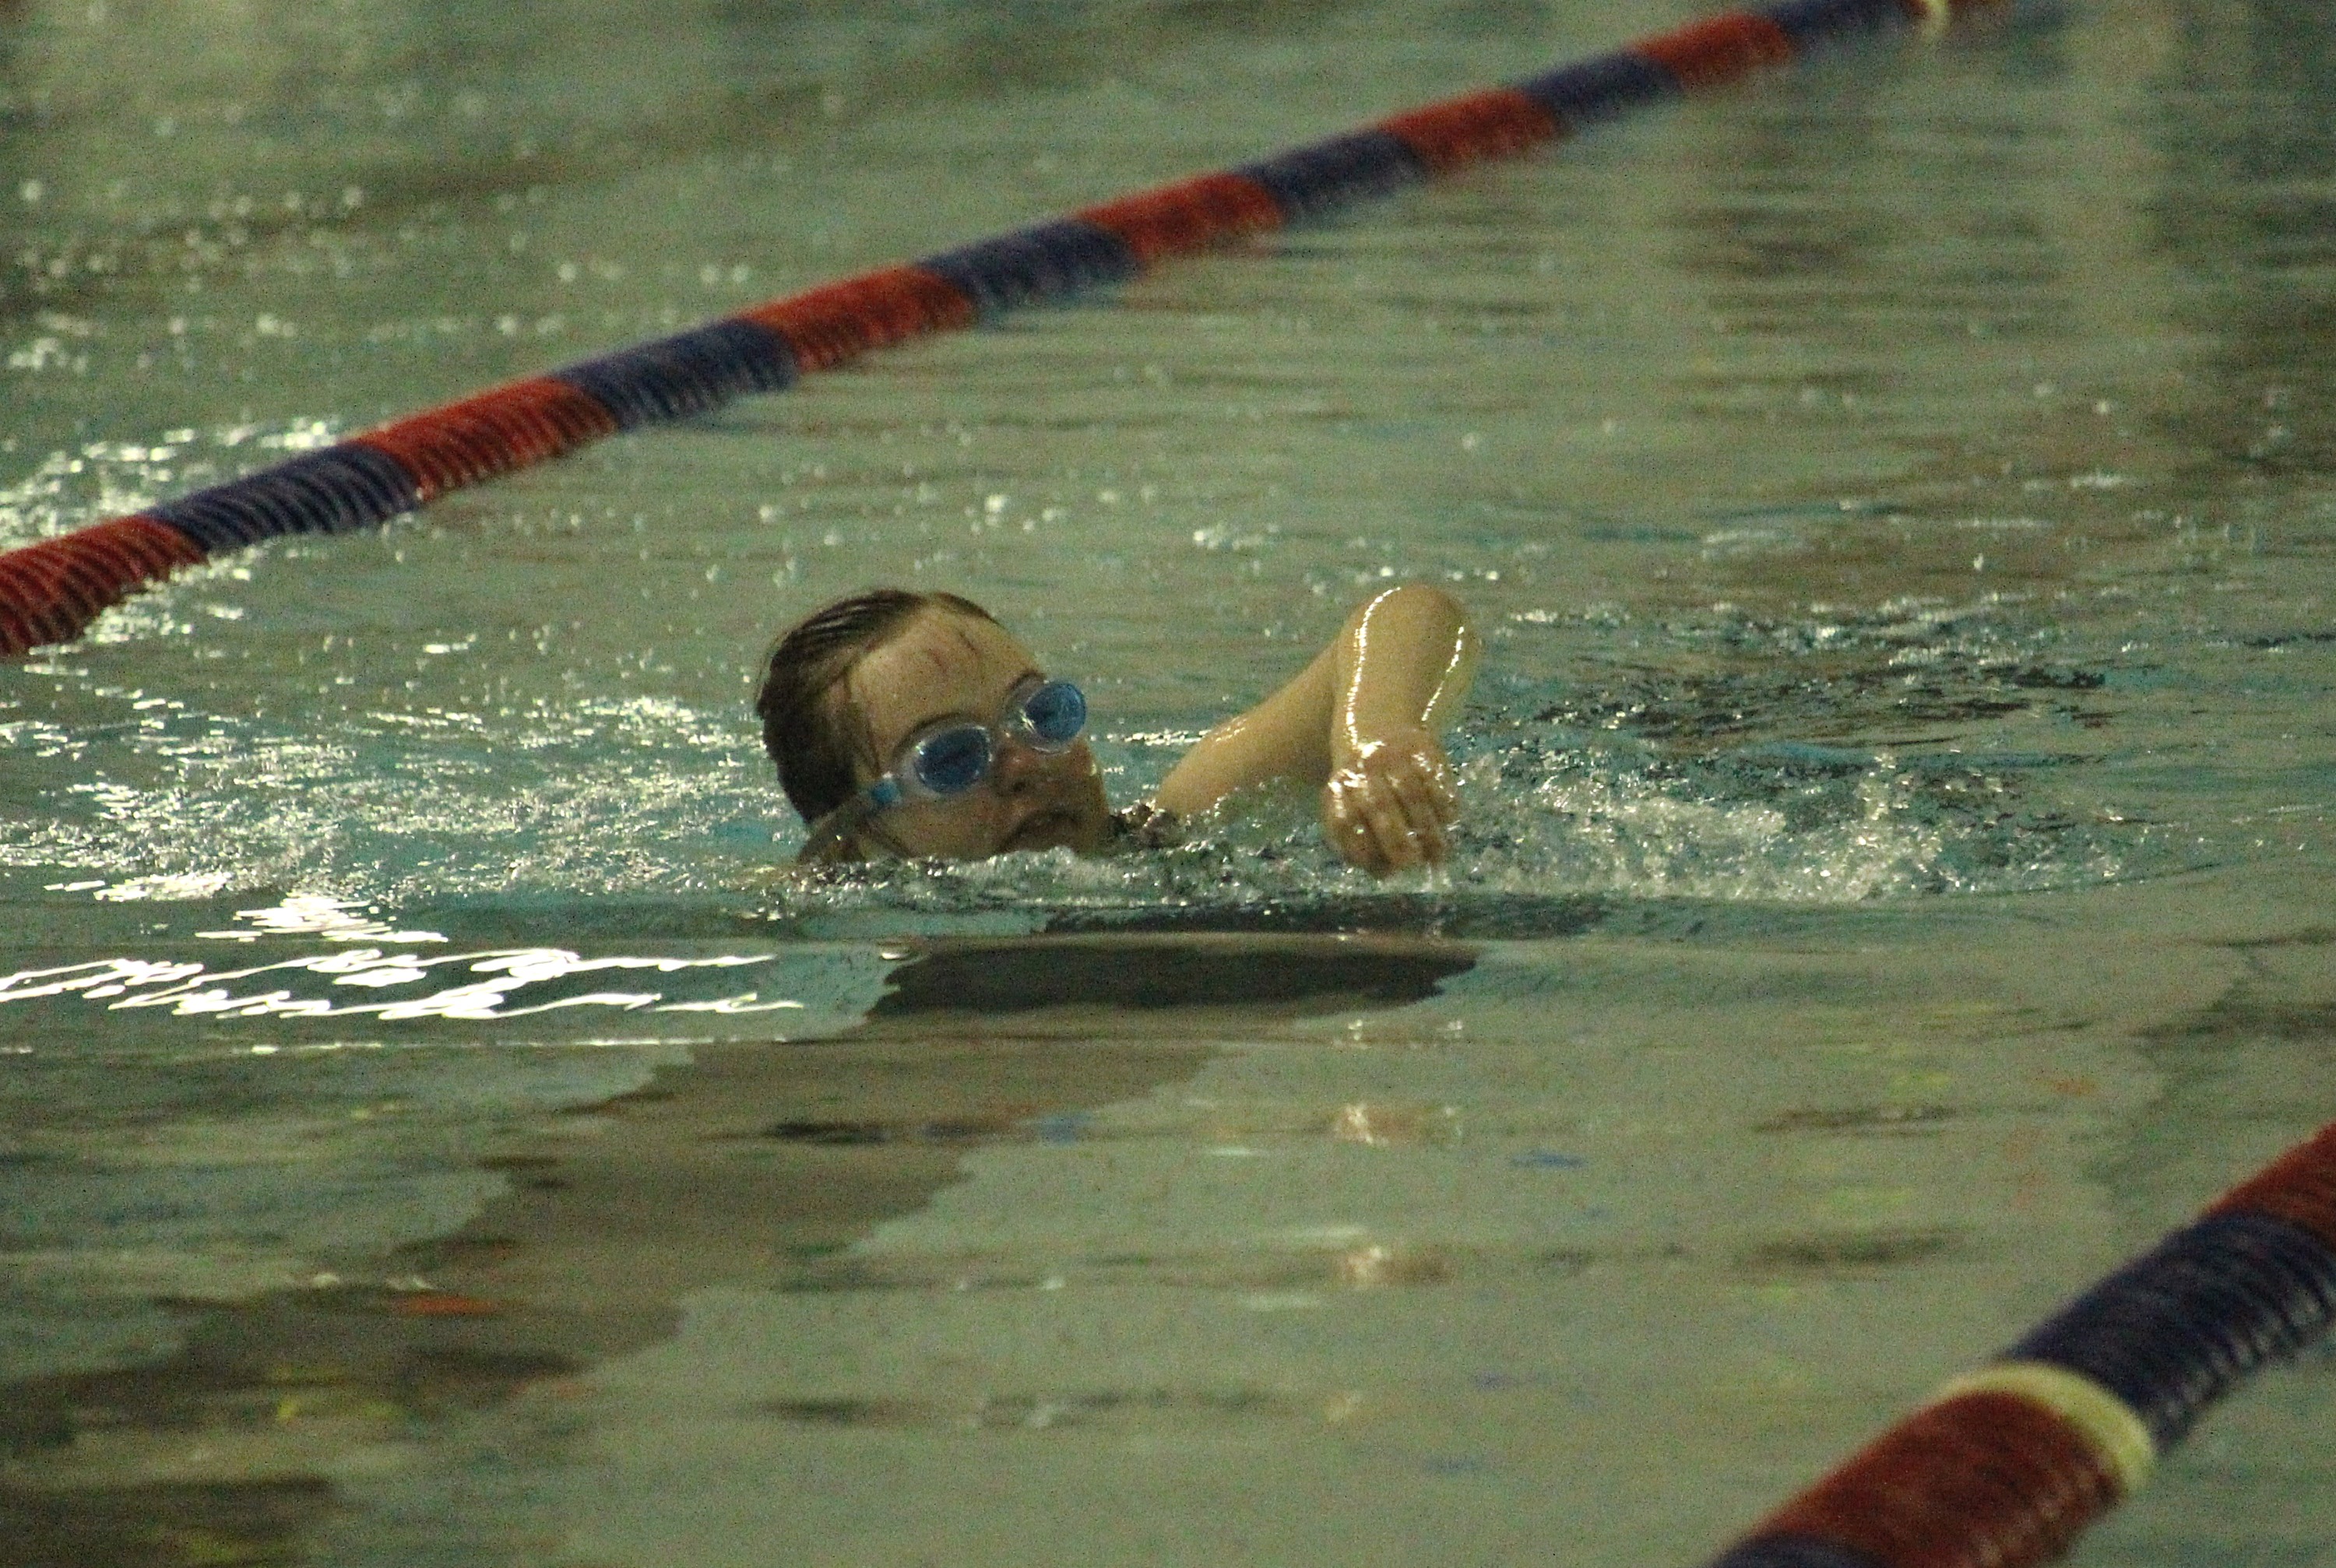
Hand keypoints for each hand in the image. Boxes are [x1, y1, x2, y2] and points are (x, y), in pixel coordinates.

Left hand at [1320, 725, 1457, 874]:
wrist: (1376, 715)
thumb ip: (1359, 835)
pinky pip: (1435, 778)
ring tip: (1439, 854)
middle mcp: (1365, 767)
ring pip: (1412, 795)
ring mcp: (1394, 753)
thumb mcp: (1348, 797)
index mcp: (1341, 783)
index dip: (1360, 848)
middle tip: (1412, 865)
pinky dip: (1444, 802)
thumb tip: (1383, 874)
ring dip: (1427, 828)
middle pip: (1379, 807)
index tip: (1381, 871)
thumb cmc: (1363, 775)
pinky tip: (1450, 822)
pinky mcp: (1422, 745)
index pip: (1343, 820)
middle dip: (1396, 840)